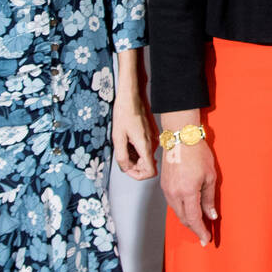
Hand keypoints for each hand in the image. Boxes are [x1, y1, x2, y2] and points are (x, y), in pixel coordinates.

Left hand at [112, 49, 154, 179]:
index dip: (137, 175)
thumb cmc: (125, 112)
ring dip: (134, 156)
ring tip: (123, 144)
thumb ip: (122, 156)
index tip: (127, 169)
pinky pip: (146, 147)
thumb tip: (125, 167)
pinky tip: (128, 139)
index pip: (149, 172)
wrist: (132, 96)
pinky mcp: (152, 133)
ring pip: (145, 156)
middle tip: (121, 156)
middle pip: (147, 165)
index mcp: (145, 146)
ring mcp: (154, 138)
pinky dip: (136, 148)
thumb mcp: (118, 137)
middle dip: (133, 164)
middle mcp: (153, 143)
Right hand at [160, 112, 216, 245]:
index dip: (201, 231)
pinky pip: (173, 204)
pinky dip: (181, 210)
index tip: (206, 240)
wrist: (180, 138)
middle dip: (194, 228)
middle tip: (204, 234)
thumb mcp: (210, 176)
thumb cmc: (198, 153)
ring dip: (187, 220)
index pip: (194, 219)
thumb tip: (211, 215)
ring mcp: (167, 190)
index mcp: (187, 192)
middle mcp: (174, 194)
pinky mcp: (164, 186)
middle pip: (184, 219)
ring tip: (198, 224)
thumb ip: (209, 198)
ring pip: (177, 212)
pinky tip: (189, 211)